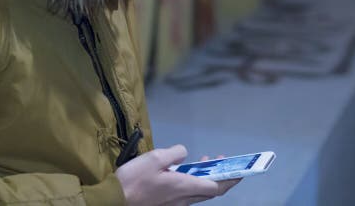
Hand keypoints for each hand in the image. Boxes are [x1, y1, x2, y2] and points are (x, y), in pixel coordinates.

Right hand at [116, 144, 239, 205]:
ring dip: (205, 178)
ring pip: (199, 193)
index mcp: (184, 187)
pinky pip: (187, 195)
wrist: (115, 200)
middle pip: (210, 192)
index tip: (239, 169)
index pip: (216, 187)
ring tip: (203, 162)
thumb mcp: (156, 158)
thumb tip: (183, 154)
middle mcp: (184, 200)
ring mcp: (175, 205)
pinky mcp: (166, 205)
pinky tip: (184, 171)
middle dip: (220, 176)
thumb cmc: (135, 180)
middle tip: (219, 161)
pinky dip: (193, 182)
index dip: (230, 179)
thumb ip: (175, 153)